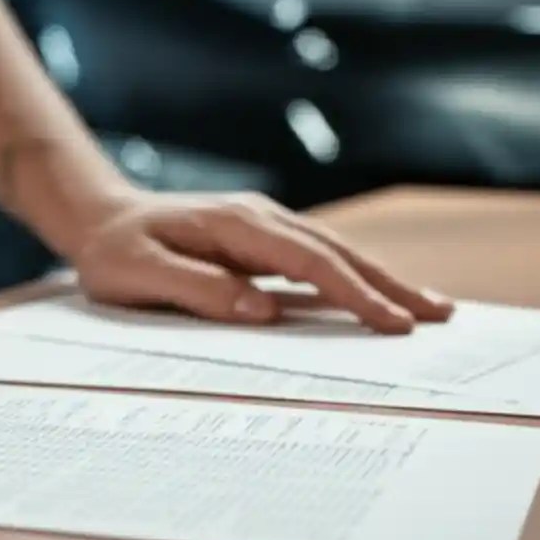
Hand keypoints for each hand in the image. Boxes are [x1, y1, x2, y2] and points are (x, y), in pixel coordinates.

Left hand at [68, 191, 453, 332]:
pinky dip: (351, 277)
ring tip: (426, 307)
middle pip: (337, 251)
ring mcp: (263, 227)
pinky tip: (373, 296)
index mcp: (237, 226)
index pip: (310, 261)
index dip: (355, 293)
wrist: (99, 218)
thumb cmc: (115, 252)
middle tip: (440, 315)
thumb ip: (200, 290)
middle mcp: (259, 219)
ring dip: (380, 278)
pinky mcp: (260, 241)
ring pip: (333, 253)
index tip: (392, 322)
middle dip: (390, 284)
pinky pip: (315, 261)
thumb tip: (265, 311)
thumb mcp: (141, 275)